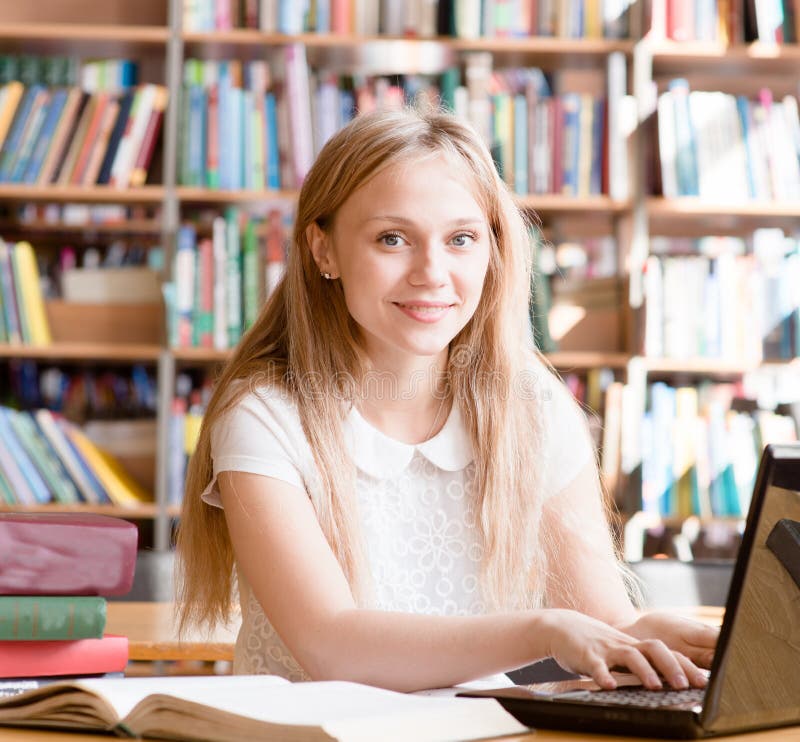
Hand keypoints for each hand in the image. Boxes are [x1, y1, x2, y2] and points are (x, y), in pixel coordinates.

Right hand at [539, 609, 702, 690]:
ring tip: (655, 686)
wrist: (561, 626)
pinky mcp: (586, 654)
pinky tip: (609, 686)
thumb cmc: (595, 644)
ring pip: (629, 655)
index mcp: (635, 646)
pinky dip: (603, 675)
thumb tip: (669, 682)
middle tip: (686, 685)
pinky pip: (596, 664)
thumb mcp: (619, 651)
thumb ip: (640, 663)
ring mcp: (606, 648)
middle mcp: (624, 645)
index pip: (667, 652)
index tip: (704, 681)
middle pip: (654, 649)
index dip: (686, 665)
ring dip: (644, 670)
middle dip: (672, 666)